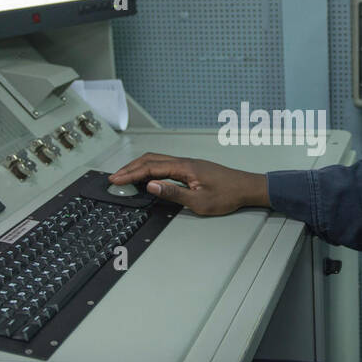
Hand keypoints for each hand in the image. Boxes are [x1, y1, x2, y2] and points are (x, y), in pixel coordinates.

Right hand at [109, 154, 268, 215]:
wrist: (247, 188)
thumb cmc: (228, 195)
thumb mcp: (199, 201)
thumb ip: (173, 193)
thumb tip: (150, 185)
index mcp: (184, 167)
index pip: (150, 168)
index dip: (130, 174)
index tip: (116, 180)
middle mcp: (184, 162)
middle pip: (150, 160)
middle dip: (130, 168)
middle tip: (115, 178)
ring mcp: (187, 164)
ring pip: (157, 160)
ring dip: (139, 167)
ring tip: (126, 176)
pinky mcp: (191, 168)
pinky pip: (165, 164)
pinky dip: (150, 168)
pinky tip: (147, 176)